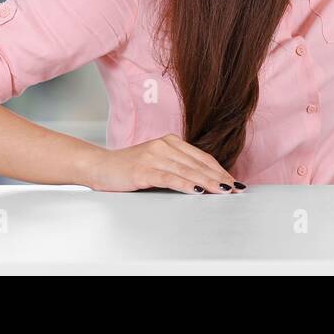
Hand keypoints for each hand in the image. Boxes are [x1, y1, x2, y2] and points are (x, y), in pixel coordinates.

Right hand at [84, 133, 243, 193]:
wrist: (98, 166)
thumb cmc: (129, 168)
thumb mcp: (156, 162)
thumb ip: (177, 166)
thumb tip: (203, 181)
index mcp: (171, 142)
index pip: (201, 158)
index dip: (219, 170)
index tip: (233, 181)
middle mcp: (164, 145)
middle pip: (198, 164)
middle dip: (219, 178)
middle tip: (235, 189)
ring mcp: (154, 156)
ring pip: (187, 171)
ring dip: (208, 182)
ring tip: (223, 191)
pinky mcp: (143, 169)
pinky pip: (169, 178)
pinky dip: (185, 185)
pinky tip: (197, 191)